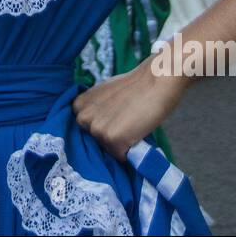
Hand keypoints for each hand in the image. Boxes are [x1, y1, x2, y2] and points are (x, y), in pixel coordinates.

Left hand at [72, 53, 192, 161]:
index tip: (115, 120)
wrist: (156, 80)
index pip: (85, 129)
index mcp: (79, 105)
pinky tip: (138, 136)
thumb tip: (98, 125)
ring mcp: (97, 129)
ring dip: (120, 144)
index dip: (102, 127)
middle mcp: (83, 117)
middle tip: (127, 124)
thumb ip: (96, 109)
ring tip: (134, 127)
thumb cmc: (135, 85)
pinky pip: (120, 156)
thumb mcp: (104, 94)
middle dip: (109, 136)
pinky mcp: (112, 139)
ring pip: (107, 149)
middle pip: (94, 141)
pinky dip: (130, 152)